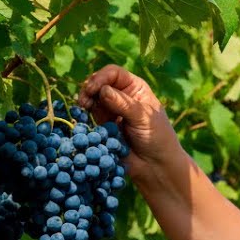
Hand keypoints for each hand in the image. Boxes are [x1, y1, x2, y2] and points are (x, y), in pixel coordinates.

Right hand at [77, 65, 183, 179]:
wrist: (155, 165)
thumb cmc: (156, 137)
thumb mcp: (142, 117)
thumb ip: (122, 103)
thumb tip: (102, 91)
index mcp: (135, 87)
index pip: (113, 73)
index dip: (101, 78)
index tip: (93, 89)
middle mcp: (122, 95)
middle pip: (99, 83)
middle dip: (90, 88)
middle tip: (84, 100)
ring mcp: (111, 110)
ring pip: (92, 98)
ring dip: (85, 100)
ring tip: (83, 107)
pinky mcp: (103, 125)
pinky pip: (90, 115)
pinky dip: (84, 114)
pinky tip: (83, 116)